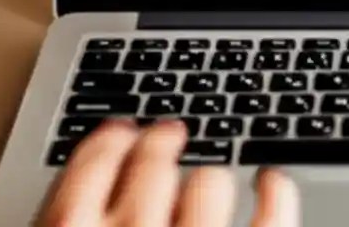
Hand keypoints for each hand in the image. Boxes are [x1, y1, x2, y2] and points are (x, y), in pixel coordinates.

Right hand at [38, 120, 297, 226]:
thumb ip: (71, 218)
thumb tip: (74, 207)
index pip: (88, 163)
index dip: (106, 141)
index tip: (118, 130)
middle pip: (151, 162)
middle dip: (161, 144)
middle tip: (168, 134)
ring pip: (210, 182)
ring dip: (209, 178)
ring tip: (209, 180)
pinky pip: (273, 214)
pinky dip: (278, 190)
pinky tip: (272, 180)